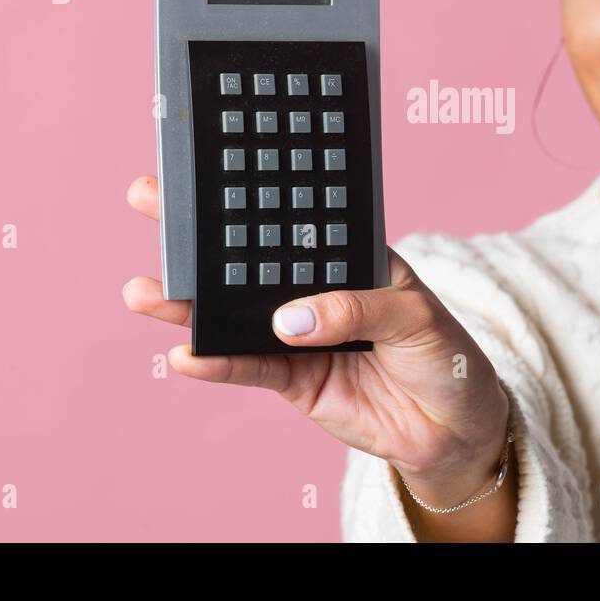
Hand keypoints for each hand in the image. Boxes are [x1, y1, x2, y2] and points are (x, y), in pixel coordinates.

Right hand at [123, 175, 511, 504]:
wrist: (457, 429)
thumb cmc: (446, 356)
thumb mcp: (417, 318)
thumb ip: (356, 310)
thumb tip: (289, 319)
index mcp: (349, 257)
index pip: (296, 220)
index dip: (255, 196)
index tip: (208, 171)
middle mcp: (314, 290)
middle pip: (249, 259)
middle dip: (198, 234)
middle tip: (147, 199)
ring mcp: (299, 336)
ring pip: (234, 315)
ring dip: (189, 305)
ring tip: (142, 292)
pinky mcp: (293, 381)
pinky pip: (248, 369)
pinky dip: (217, 364)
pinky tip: (184, 355)